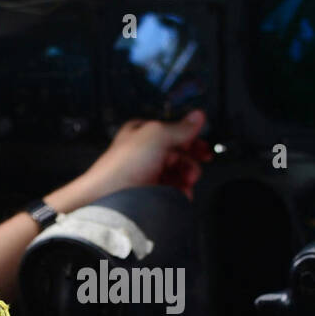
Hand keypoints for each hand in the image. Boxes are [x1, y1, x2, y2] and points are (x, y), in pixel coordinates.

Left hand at [75, 109, 211, 204]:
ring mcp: (147, 173)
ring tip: (187, 182)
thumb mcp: (157, 136)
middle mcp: (145, 152)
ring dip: (186, 177)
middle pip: (178, 153)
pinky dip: (180, 191)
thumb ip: (180, 127)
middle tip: (195, 168)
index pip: (174, 132)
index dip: (191, 139)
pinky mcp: (149, 192)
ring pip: (177, 173)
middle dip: (190, 161)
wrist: (110, 199)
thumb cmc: (123, 166)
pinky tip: (182, 193)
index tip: (204, 148)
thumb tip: (198, 116)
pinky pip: (172, 189)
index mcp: (143, 132)